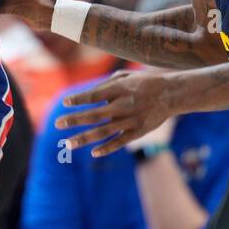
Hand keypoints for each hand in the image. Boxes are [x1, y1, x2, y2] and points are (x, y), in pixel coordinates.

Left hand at [58, 70, 172, 156]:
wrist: (171, 94)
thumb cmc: (144, 82)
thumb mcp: (125, 76)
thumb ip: (105, 85)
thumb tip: (85, 96)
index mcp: (120, 89)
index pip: (95, 95)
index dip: (79, 99)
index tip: (65, 102)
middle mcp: (124, 105)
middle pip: (95, 114)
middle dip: (74, 119)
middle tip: (57, 123)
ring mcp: (131, 120)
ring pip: (104, 131)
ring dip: (84, 138)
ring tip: (68, 143)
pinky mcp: (138, 132)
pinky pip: (120, 142)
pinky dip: (107, 148)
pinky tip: (93, 152)